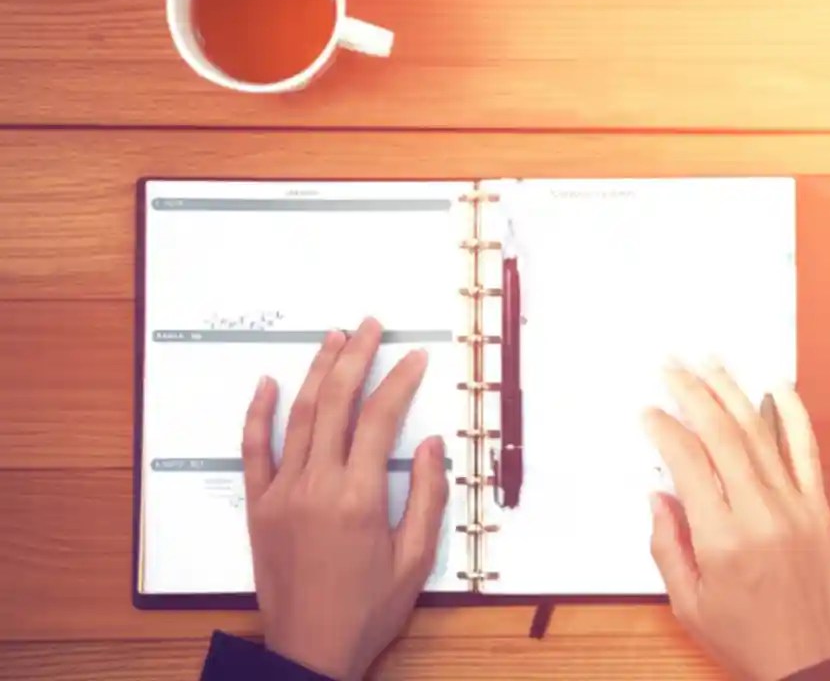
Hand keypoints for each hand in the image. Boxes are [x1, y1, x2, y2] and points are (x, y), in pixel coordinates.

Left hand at [240, 317, 448, 680]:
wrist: (311, 648)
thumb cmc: (368, 610)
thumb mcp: (414, 559)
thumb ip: (425, 497)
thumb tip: (429, 445)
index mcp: (359, 497)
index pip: (379, 419)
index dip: (398, 381)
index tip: (414, 358)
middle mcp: (317, 486)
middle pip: (335, 403)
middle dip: (356, 358)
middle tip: (371, 326)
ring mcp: (282, 493)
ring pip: (298, 417)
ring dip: (316, 372)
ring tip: (334, 339)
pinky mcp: (259, 507)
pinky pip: (253, 450)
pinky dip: (259, 413)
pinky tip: (268, 383)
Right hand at [644, 361, 829, 680]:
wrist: (813, 661)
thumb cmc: (750, 639)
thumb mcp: (688, 604)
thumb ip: (667, 545)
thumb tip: (659, 494)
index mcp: (723, 539)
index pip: (688, 462)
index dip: (664, 429)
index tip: (648, 413)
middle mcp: (761, 513)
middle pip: (722, 434)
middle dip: (692, 392)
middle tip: (671, 366)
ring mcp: (794, 506)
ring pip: (760, 432)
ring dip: (732, 391)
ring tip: (710, 361)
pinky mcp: (818, 507)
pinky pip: (806, 449)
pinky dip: (793, 413)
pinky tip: (778, 385)